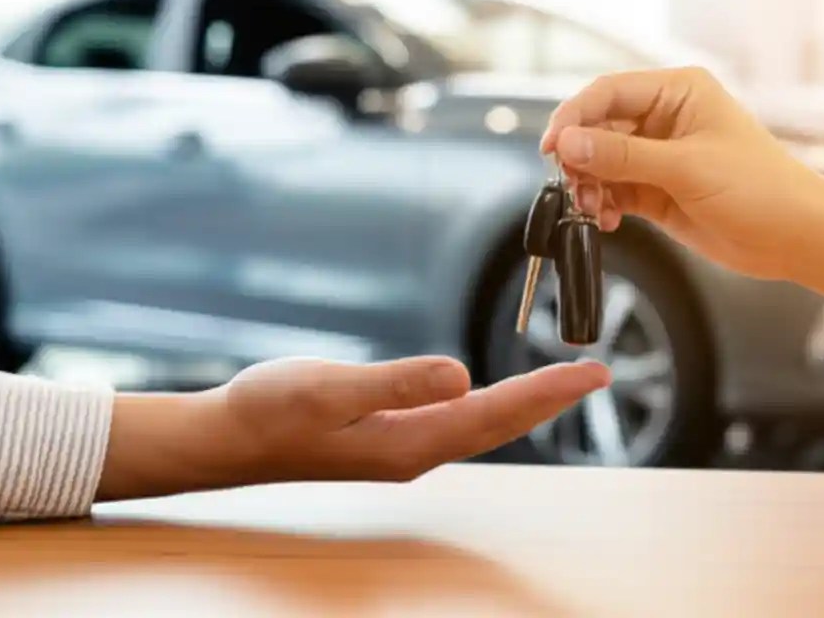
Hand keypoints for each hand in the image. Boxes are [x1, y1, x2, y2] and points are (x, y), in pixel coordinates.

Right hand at [97, 357, 608, 499]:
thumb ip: (395, 383)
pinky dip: (490, 404)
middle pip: (499, 423)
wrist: (226, 440)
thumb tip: (462, 375)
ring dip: (525, 404)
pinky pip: (457, 422)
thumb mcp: (328, 389)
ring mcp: (402, 447)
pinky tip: (496, 395)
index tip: (594, 373)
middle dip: (550, 399)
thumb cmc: (268, 412)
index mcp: (408, 443)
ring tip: (563, 382)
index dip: (548, 393)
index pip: (496, 413)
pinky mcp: (387, 437)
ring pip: (481, 425)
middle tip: (597, 373)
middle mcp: (415, 451)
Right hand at [541, 67, 823, 316]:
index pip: (608, 92)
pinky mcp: (659, 190)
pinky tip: (609, 221)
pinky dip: (604, 205)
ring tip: (593, 209)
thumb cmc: (760, 189)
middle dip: (581, 157)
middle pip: (598, 127)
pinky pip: (614, 190)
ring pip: (602, 162)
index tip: (553, 147)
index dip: (574, 117)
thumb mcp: (686, 168)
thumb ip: (623, 155)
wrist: (796, 237)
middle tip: (572, 186)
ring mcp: (661, 155)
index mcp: (678, 91)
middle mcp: (666, 117)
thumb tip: (569, 143)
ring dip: (590, 185)